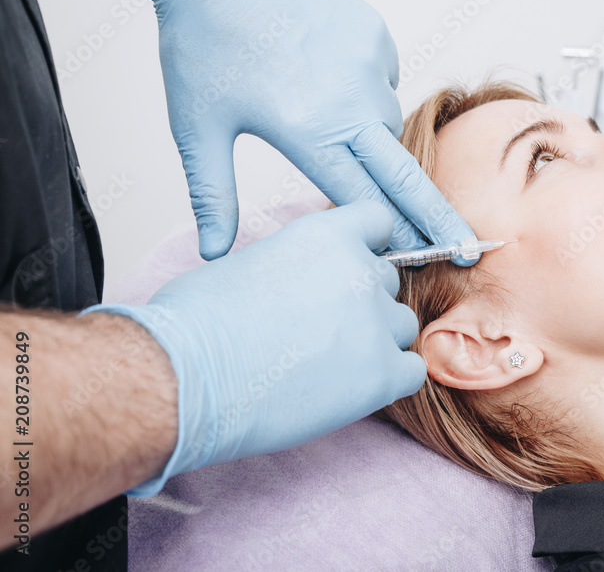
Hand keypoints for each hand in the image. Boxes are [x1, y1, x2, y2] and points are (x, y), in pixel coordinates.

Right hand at [82, 201, 423, 494]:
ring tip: (324, 365)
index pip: (378, 223)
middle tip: (319, 331)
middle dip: (361, 302)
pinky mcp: (383, 374)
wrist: (184, 376)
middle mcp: (360, 270)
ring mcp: (376, 322)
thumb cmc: (195, 322)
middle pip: (386, 281)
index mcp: (327, 233)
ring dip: (375, 342)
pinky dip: (388, 380)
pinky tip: (348, 389)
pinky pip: (411, 371)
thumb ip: (299, 263)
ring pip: (400, 326)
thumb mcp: (251, 261)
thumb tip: (306, 280)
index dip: (364, 248)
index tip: (345, 272)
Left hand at [115, 0, 476, 262]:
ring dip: (370, 138)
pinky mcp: (374, 35)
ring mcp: (367, 66)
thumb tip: (213, 253)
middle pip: (405, 177)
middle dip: (439, 219)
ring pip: (386, 122)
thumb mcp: (197, 128)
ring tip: (323, 117)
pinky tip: (326, 75)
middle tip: (470, 249)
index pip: (365, 202)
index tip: (429, 263)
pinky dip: (363, 89)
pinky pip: (382, 78)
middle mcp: (349, 103)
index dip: (398, 238)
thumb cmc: (201, 44)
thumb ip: (213, 196)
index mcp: (308, 132)